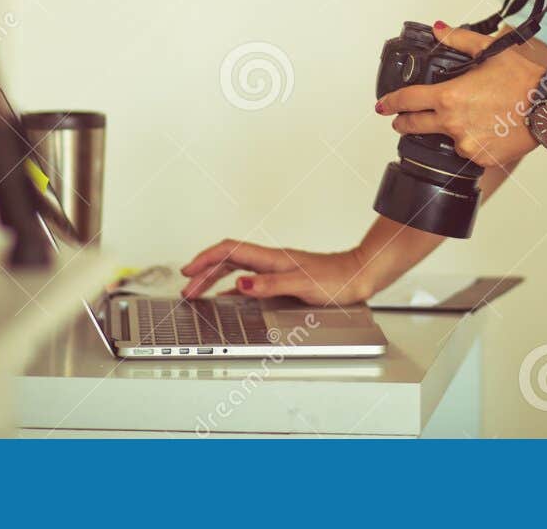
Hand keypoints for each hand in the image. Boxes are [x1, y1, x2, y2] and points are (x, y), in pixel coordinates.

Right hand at [179, 240, 375, 305]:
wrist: (360, 275)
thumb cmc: (337, 279)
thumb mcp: (303, 284)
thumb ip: (271, 285)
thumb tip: (241, 284)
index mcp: (272, 258)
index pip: (230, 251)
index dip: (205, 259)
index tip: (187, 271)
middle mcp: (272, 260)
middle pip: (228, 259)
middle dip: (203, 271)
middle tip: (186, 286)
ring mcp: (277, 267)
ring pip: (237, 267)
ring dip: (215, 276)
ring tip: (199, 290)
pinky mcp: (283, 276)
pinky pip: (249, 277)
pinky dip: (232, 285)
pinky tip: (230, 296)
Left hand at [374, 21, 545, 169]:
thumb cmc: (523, 79)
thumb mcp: (489, 51)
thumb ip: (459, 39)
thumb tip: (440, 29)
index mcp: (449, 97)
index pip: (407, 101)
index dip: (390, 103)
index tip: (382, 106)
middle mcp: (453, 124)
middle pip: (415, 126)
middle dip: (405, 123)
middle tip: (402, 121)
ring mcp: (466, 144)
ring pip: (446, 139)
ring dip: (449, 131)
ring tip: (470, 118)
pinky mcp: (481, 159)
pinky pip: (468, 151)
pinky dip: (472, 142)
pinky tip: (487, 129)